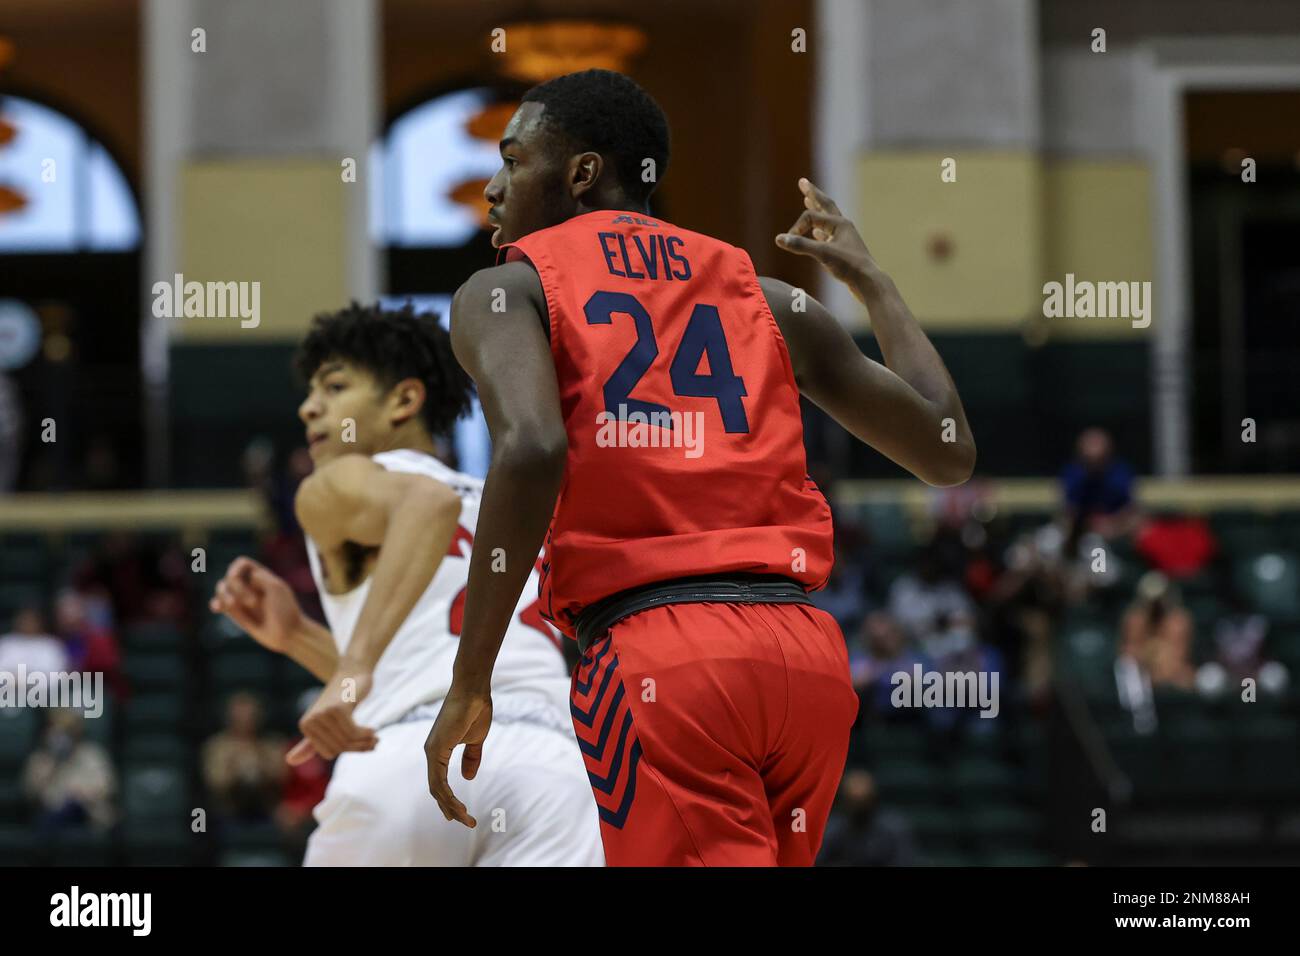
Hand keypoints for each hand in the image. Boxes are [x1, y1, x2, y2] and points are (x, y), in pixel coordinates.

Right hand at [209, 557, 301, 653]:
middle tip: (254, 603)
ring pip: (222, 589)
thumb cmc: (286, 610)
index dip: (235, 568)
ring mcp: (242, 599)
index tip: (235, 576)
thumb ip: (262, 578)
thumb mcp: (278, 589)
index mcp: (261, 576)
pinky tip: (217, 608)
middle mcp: (250, 585)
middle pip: (230, 577)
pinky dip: (216, 604)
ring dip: (224, 595)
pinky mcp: (236, 614)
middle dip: (238, 589)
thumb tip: (249, 576)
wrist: (288, 634)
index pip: (242, 564)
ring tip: (233, 605)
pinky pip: (220, 605)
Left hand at [288, 663, 377, 763]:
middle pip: (339, 747)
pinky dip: (366, 734)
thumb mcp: (325, 723)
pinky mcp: (337, 708)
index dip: (346, 750)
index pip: (329, 753)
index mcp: (306, 726)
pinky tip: (373, 731)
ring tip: (376, 739)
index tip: (359, 744)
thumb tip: (289, 761)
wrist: (352, 673)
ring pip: (347, 740)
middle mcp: (311, 720)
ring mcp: (323, 714)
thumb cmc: (341, 699)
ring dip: (365, 742)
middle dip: (358, 748)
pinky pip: (352, 732)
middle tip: (374, 743)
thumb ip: (310, 744)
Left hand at [424, 685, 492, 827]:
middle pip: (437, 789)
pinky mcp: (436, 749)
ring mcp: (432, 751)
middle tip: (464, 822)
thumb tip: (467, 777)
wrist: (474, 690)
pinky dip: (448, 796)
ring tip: (466, 819)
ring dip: (451, 807)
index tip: (459, 814)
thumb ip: (471, 758)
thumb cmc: (475, 709)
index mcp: (439, 751)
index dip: (448, 800)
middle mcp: (431, 752)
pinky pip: (439, 780)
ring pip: (437, 789)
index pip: (440, 782)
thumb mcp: (475, 739)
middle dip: (450, 808)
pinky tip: (458, 806)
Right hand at [776, 177, 882, 300]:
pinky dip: (820, 231)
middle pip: (825, 205)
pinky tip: (817, 234)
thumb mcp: (823, 254)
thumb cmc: (849, 266)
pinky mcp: (844, 250)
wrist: (868, 282)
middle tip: (802, 181)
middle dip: (812, 194)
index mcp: (839, 223)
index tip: (790, 241)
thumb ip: (801, 245)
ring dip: (816, 210)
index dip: (797, 227)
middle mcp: (843, 226)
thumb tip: (779, 238)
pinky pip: (829, 235)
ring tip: (808, 200)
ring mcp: (844, 237)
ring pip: (827, 220)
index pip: (811, 217)